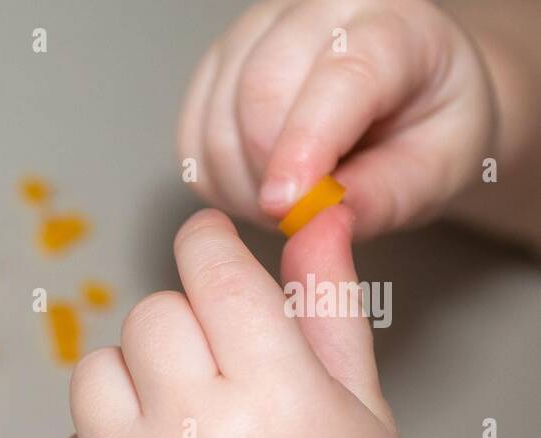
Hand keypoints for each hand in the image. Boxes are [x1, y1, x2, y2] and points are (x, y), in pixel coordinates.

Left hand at [53, 208, 412, 437]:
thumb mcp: (359, 413)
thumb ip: (328, 307)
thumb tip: (315, 213)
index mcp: (274, 404)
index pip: (213, 275)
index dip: (206, 245)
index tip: (204, 245)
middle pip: (148, 315)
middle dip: (181, 328)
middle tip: (215, 373)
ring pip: (94, 369)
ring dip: (132, 381)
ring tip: (179, 426)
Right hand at [177, 0, 492, 238]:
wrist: (406, 103)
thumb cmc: (427, 126)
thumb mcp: (441, 168)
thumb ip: (389, 194)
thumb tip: (321, 220)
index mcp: (393, 23)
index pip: (339, 76)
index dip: (305, 145)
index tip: (285, 207)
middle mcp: (314, 12)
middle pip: (259, 90)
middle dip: (270, 172)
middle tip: (305, 215)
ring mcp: (254, 35)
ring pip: (216, 121)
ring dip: (243, 185)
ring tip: (291, 202)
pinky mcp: (215, 71)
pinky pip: (192, 142)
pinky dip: (218, 182)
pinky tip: (260, 186)